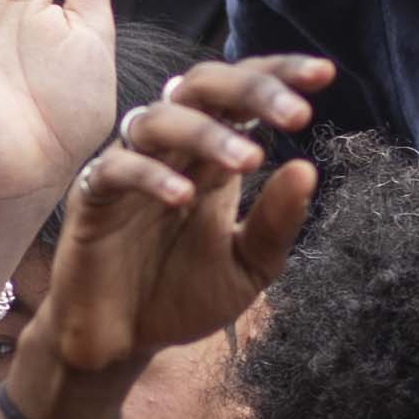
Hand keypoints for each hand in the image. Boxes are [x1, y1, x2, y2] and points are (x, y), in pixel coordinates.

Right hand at [19, 56, 324, 391]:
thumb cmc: (185, 295)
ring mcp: (130, 166)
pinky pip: (117, 168)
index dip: (280, 75)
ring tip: (251, 160)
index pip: (244, 94)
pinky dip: (150, 175)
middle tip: (298, 114)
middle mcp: (172, 148)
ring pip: (160, 118)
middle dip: (253, 89)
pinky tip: (184, 196)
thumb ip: (276, 223)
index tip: (326, 74)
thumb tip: (308, 167)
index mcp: (214, 153)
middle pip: (204, 85)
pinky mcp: (92, 198)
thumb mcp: (248, 266)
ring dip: (207, 133)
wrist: (123, 344)